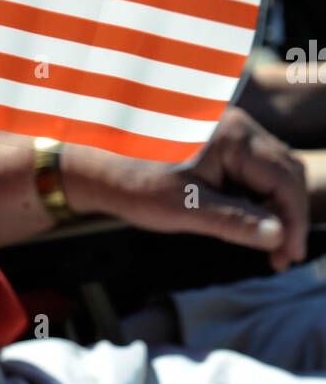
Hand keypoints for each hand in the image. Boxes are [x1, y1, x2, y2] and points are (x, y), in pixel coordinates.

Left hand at [62, 106, 307, 270]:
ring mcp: (225, 130)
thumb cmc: (130, 182)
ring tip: (267, 245)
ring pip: (269, 169)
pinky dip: (255, 196)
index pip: (284, 179)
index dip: (294, 221)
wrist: (89, 163)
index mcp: (232, 136)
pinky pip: (249, 167)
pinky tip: (247, 222)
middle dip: (288, 215)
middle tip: (281, 257)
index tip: (288, 256)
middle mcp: (234, 126)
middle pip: (283, 171)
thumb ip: (233, 221)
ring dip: (273, 207)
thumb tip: (276, 236)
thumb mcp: (183, 209)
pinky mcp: (214, 140)